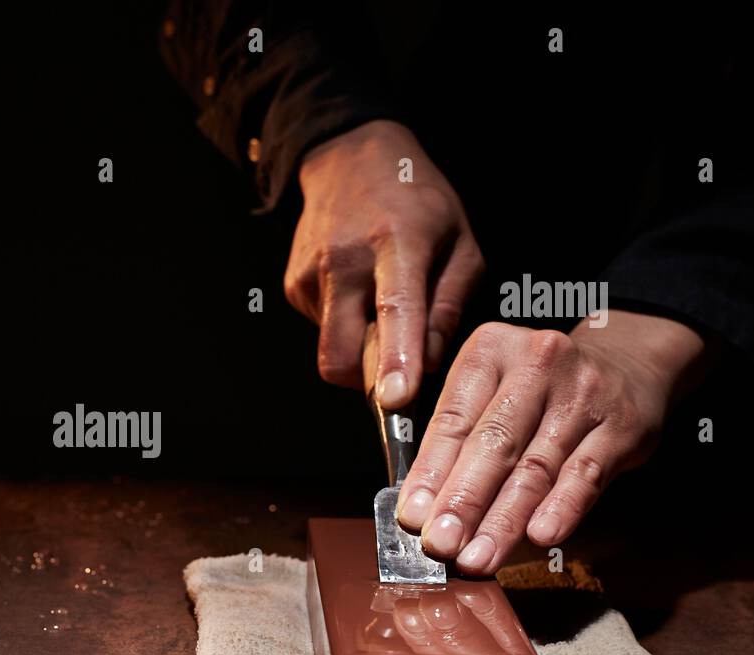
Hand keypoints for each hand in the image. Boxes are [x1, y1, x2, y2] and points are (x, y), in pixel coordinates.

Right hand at [285, 120, 483, 407]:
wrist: (350, 158)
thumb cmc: (416, 201)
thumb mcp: (461, 242)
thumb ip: (451, 305)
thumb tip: (430, 363)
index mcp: (397, 242)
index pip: (395, 310)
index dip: (394, 360)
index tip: (394, 399)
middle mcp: (345, 259)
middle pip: (341, 355)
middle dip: (366, 378)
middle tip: (395, 358)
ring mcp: (311, 274)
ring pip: (332, 349)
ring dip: (359, 343)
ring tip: (377, 298)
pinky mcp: (292, 285)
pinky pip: (322, 330)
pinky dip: (344, 324)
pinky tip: (357, 289)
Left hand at [395, 312, 708, 574]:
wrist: (625, 364)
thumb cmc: (535, 389)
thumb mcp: (489, 386)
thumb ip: (452, 435)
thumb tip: (418, 506)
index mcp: (490, 350)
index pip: (453, 419)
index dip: (430, 473)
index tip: (411, 516)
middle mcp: (537, 364)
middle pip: (494, 443)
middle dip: (464, 501)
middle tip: (440, 544)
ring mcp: (583, 394)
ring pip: (537, 467)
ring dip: (504, 520)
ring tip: (478, 558)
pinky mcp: (622, 426)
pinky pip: (586, 475)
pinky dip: (562, 508)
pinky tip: (540, 537)